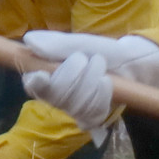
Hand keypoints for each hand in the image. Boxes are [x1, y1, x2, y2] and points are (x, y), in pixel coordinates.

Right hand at [20, 31, 158, 134]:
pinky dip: (103, 93)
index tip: (42, 76)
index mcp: (45, 75)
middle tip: (88, 58)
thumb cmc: (99, 51)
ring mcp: (71, 110)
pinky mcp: (89, 118)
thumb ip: (56, 43)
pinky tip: (105, 82)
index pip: (32, 85)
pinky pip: (93, 112)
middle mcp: (54, 96)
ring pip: (76, 104)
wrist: (129, 64)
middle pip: (56, 94)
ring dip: (92, 79)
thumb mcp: (80, 42)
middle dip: (76, 72)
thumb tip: (29, 40)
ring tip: (100, 66)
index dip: (36, 82)